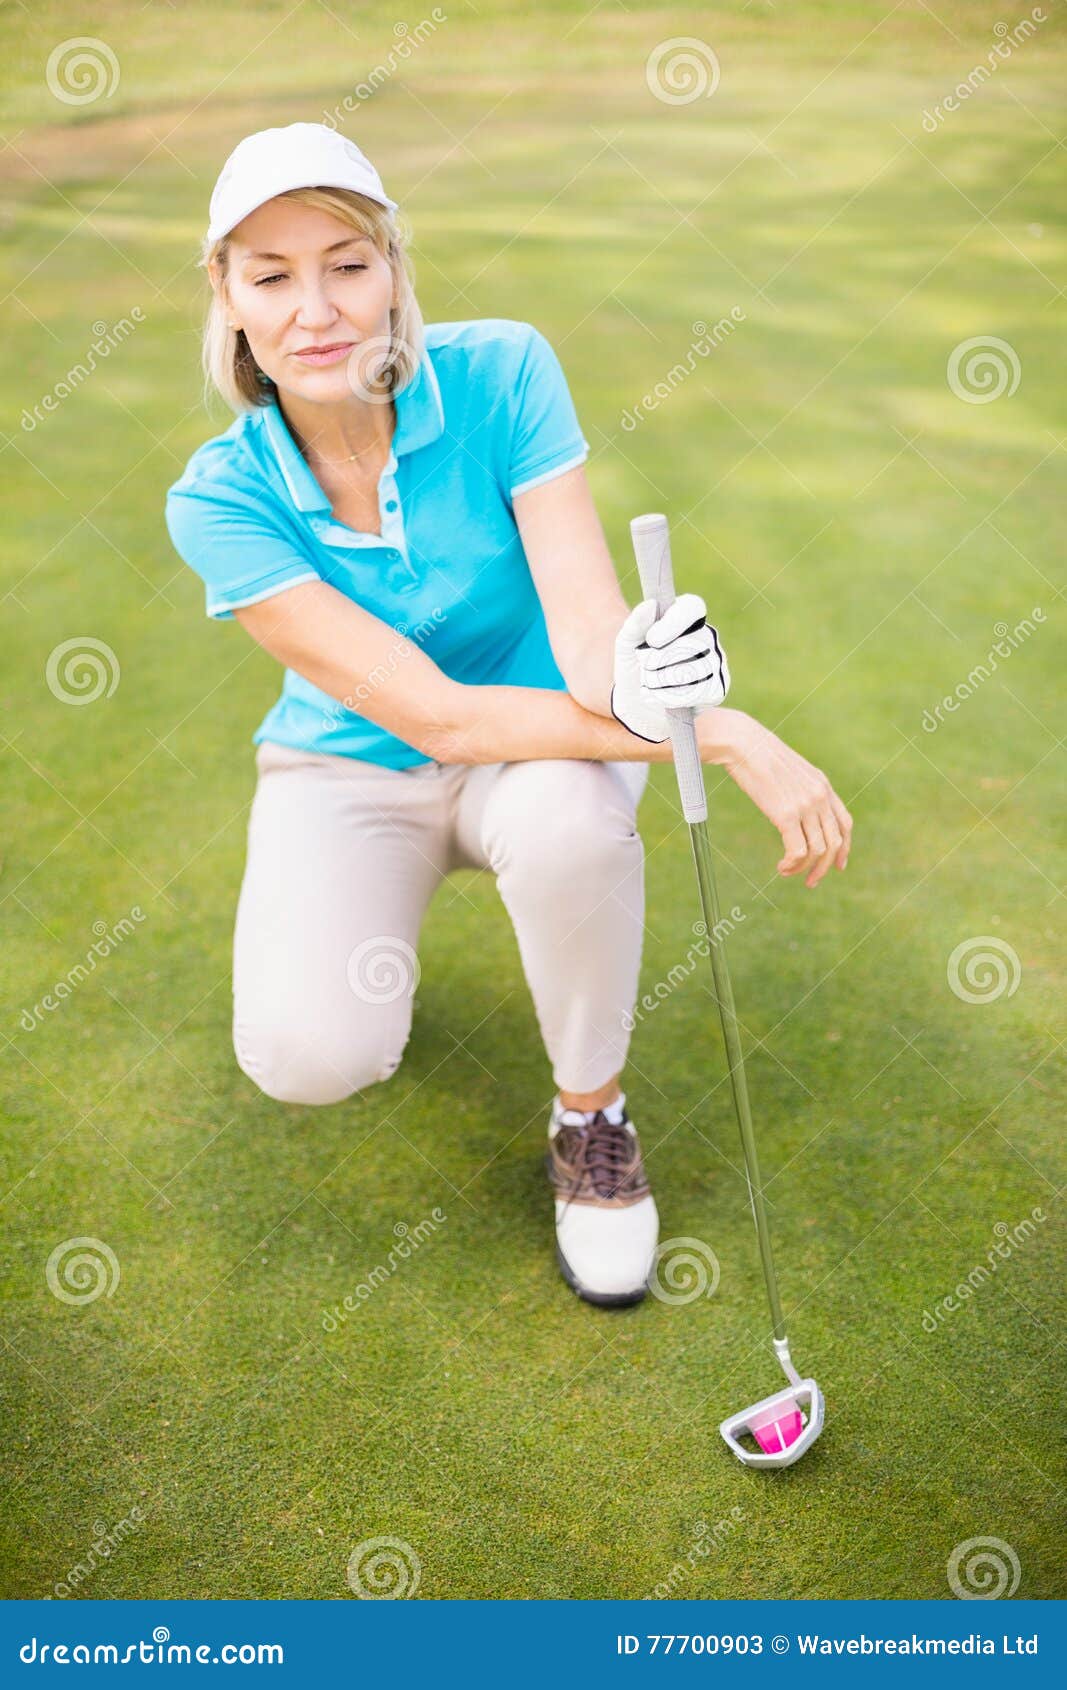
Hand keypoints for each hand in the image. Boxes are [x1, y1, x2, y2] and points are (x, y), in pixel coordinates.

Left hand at [611, 594, 729, 742]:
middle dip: (658, 660)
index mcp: (685, 617)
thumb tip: (650, 604)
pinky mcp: (718, 689)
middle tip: (644, 668)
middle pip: (689, 642)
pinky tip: (658, 698)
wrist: (636, 705)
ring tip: (648, 684)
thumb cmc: (634, 667)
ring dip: (660, 681)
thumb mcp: (626, 645)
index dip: (674, 622)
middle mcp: (706, 635)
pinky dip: (670, 697)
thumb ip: (635, 624)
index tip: (651, 640)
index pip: (692, 606)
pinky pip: (698, 692)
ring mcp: (716, 661)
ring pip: (692, 669)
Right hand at [701, 712, 852, 888]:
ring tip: (787, 872)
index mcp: (822, 785)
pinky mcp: (786, 815)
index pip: (845, 823)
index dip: (844, 849)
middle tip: (811, 882)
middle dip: (825, 867)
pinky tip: (781, 867)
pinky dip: (792, 865)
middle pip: (835, 842)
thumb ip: (798, 789)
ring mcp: (805, 806)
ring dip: (805, 869)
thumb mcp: (788, 770)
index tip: (838, 865)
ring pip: (818, 851)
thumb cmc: (757, 754)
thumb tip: (792, 807)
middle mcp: (819, 797)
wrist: (743, 743)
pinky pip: (798, 851)